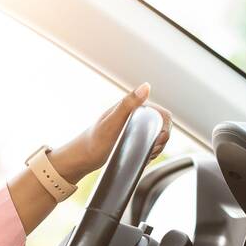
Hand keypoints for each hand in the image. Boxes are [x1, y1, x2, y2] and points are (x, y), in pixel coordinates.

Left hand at [50, 83, 172, 183]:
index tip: (156, 142)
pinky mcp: (132, 139)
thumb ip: (128, 104)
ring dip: (157, 147)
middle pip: (162, 126)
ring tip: (145, 155)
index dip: (165, 129)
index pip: (163, 114)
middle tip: (149, 151)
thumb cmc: (93, 142)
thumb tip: (146, 86)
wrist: (80, 159)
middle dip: (161, 140)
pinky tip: (143, 157)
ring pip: (158, 136)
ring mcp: (134, 127)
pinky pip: (150, 144)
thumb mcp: (111, 123)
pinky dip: (151, 152)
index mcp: (133, 107)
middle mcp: (135, 115)